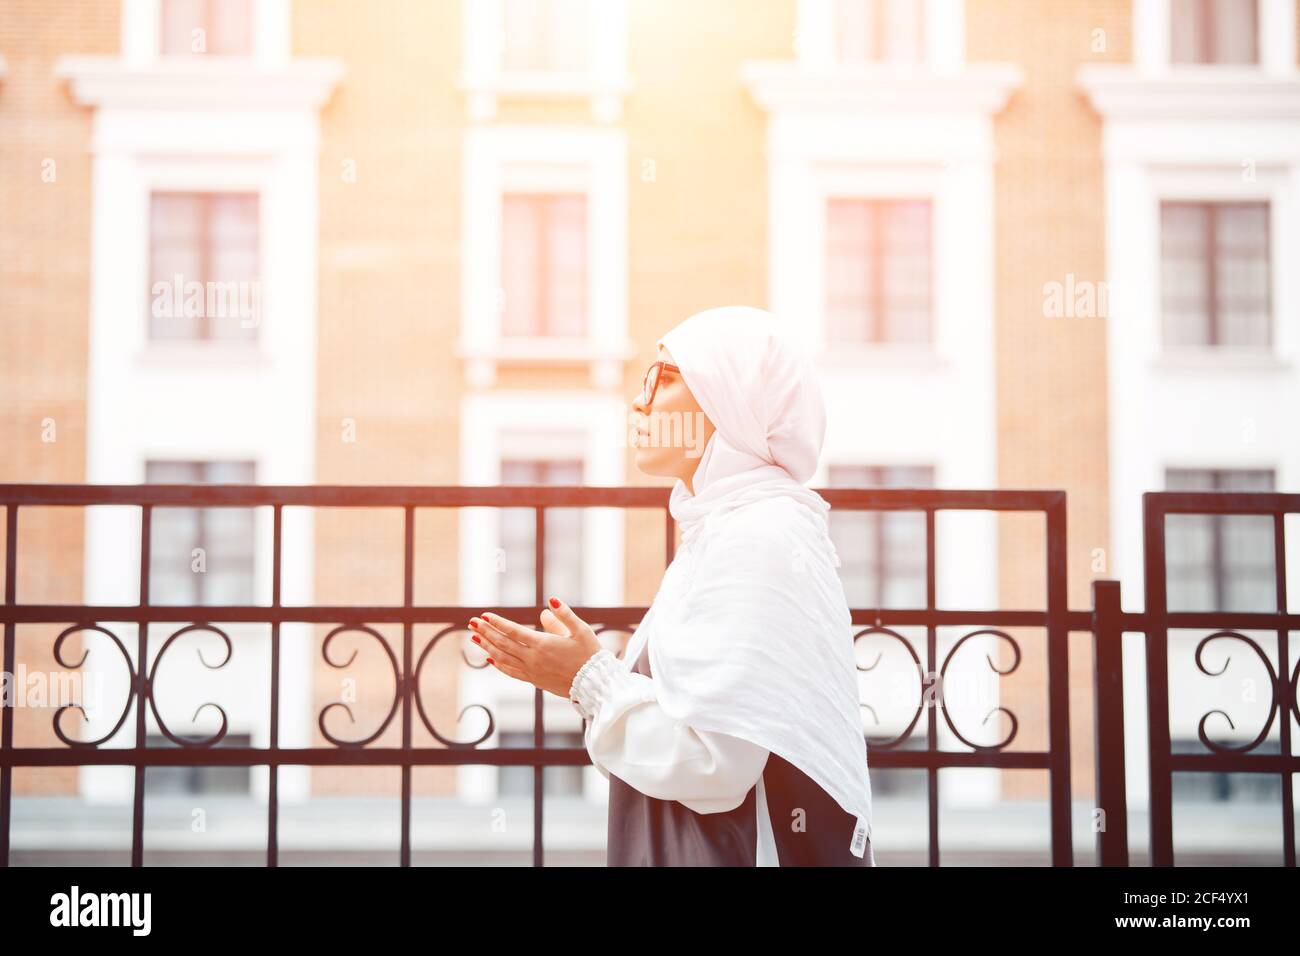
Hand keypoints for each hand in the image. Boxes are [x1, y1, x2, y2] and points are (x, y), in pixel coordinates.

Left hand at [469, 597, 603, 698]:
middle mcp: (533, 658)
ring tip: (475, 638)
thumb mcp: (581, 630)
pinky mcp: (534, 680)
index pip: (513, 631)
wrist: (594, 684)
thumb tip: (550, 601)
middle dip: (486, 632)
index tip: (484, 615)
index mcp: (543, 644)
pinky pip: (511, 672)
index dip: (497, 623)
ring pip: (503, 658)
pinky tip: (490, 659)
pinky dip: (498, 664)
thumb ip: (564, 615)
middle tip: (471, 623)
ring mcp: (532, 671)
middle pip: (503, 644)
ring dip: (488, 647)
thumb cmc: (590, 655)